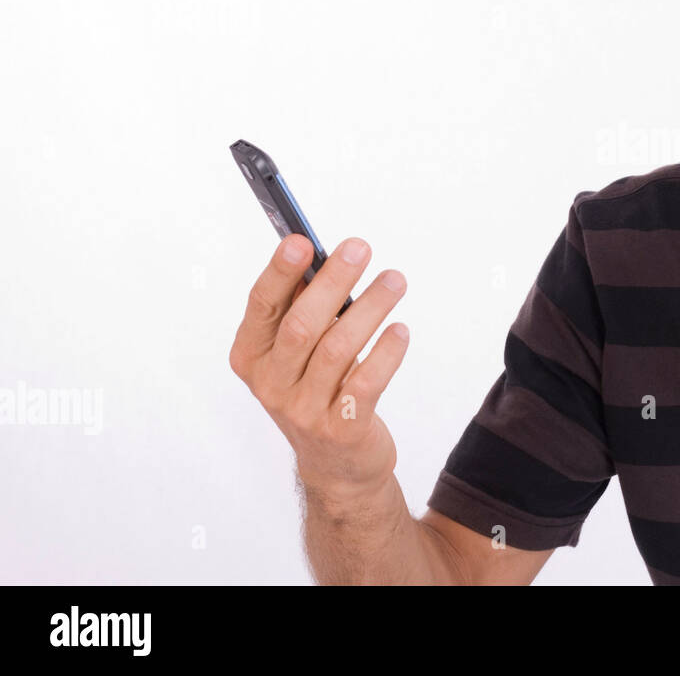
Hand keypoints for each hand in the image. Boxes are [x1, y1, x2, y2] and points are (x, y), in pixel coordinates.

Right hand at [228, 234, 409, 496]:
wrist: (337, 465)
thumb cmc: (318, 389)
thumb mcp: (298, 353)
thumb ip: (303, 309)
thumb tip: (322, 257)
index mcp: (252, 357)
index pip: (262, 306)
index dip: (280, 272)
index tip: (301, 240)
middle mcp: (271, 384)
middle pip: (301, 325)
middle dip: (332, 282)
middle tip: (360, 248)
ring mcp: (304, 410)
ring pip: (337, 349)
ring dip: (369, 308)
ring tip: (394, 280)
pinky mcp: (341, 430)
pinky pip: (365, 384)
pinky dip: (385, 353)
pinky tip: (400, 330)